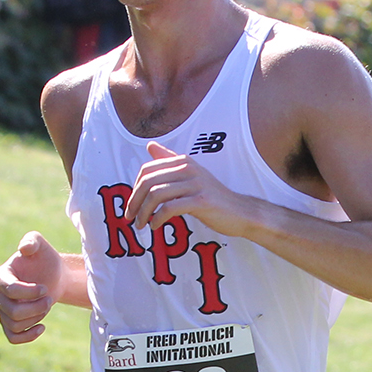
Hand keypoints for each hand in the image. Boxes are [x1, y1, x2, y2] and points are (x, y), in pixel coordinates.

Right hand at [0, 232, 64, 343]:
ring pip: (14, 324)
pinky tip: (42, 328)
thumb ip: (32, 241)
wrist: (53, 276)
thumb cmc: (45, 259)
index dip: (29, 292)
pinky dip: (27, 337)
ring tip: (46, 307)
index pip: (9, 290)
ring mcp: (2, 309)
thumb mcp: (40, 244)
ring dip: (35, 319)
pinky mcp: (10, 322)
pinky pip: (12, 337)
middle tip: (49, 299)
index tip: (45, 288)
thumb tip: (23, 249)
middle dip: (35, 307)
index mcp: (0, 276)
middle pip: (11, 311)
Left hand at [124, 141, 252, 235]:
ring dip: (144, 213)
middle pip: (148, 182)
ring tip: (141, 225)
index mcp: (183, 161)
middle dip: (134, 201)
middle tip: (130, 218)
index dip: (134, 188)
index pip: (147, 170)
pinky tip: (155, 226)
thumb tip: (150, 145)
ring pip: (156, 195)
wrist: (240, 212)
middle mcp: (188, 169)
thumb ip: (170, 160)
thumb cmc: (212, 196)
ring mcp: (195, 184)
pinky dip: (158, 219)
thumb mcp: (190, 175)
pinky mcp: (201, 201)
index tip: (131, 205)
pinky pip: (170, 208)